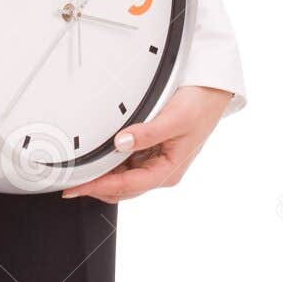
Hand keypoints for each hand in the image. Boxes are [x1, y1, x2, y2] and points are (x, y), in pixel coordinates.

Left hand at [60, 85, 233, 201]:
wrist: (212, 93)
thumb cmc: (199, 107)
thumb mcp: (174, 119)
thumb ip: (147, 133)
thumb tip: (121, 142)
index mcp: (167, 171)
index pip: (126, 185)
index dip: (99, 187)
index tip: (78, 187)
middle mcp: (160, 171)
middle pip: (121, 188)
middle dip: (96, 187)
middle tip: (70, 182)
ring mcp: (155, 162)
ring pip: (122, 178)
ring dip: (102, 177)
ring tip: (78, 171)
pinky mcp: (151, 151)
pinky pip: (126, 164)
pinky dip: (111, 164)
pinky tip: (97, 157)